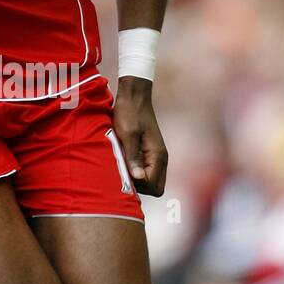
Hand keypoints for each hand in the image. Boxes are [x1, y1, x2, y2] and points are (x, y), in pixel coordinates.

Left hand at [113, 78, 166, 195]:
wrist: (133, 95)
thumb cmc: (129, 113)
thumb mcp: (128, 135)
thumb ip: (133, 157)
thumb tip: (138, 178)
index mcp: (158, 155)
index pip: (154, 186)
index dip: (138, 185)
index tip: (125, 172)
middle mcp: (160, 158)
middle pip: (155, 187)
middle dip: (139, 186)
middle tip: (124, 171)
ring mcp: (156, 156)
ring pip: (150, 180)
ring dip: (136, 177)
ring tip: (123, 163)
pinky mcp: (149, 152)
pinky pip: (145, 170)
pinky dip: (135, 170)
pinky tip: (124, 159)